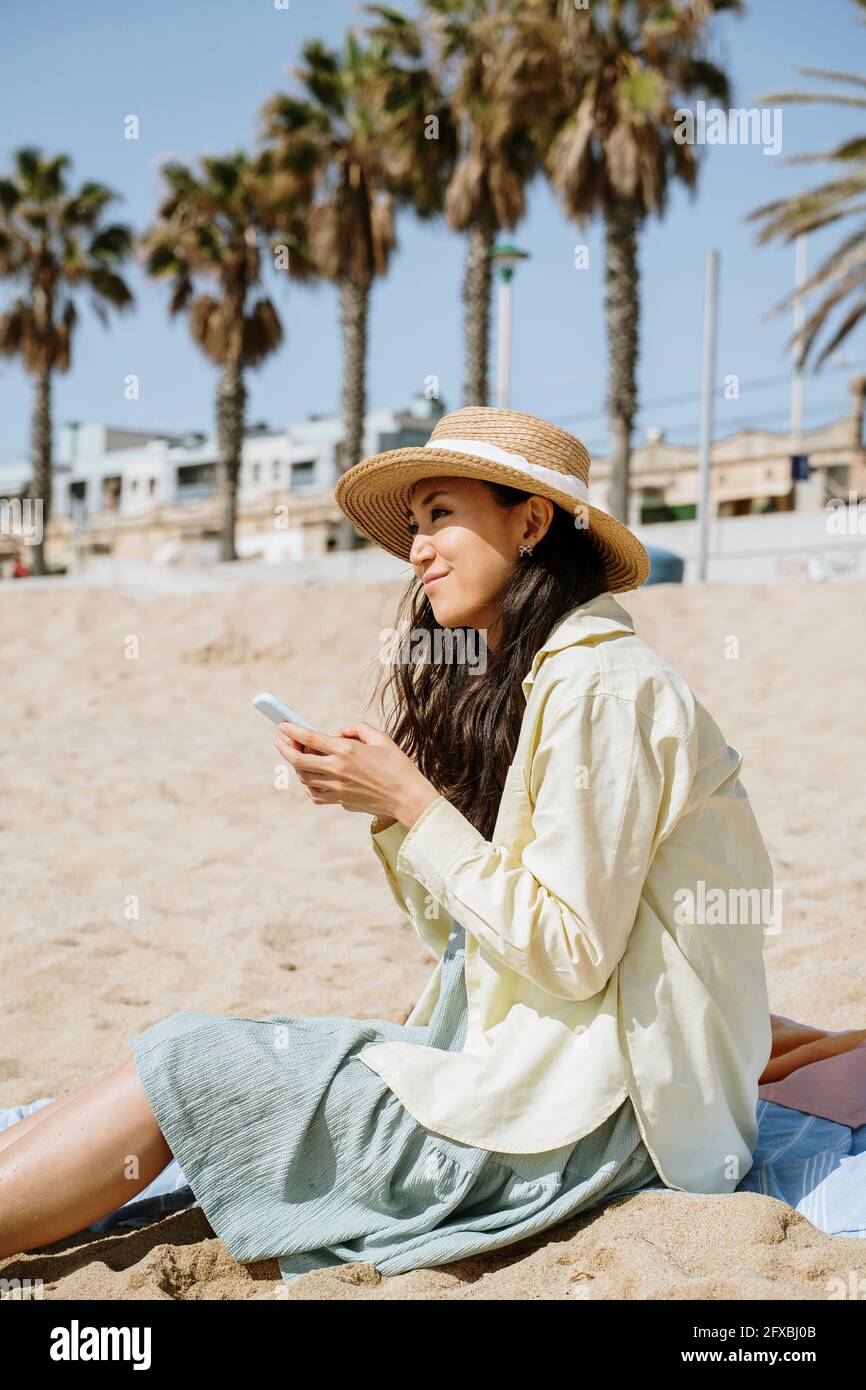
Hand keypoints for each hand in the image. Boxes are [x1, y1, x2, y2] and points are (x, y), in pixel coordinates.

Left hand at [274, 720, 438, 826]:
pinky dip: (309, 786)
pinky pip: (315, 794)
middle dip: (285, 749)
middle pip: (299, 760)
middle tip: (281, 742)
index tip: (282, 725)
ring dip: (297, 766)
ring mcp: (337, 788)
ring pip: (304, 778)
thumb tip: (339, 733)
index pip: (310, 738)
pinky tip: (312, 778)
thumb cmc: (398, 766)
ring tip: (299, 757)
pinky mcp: (340, 801)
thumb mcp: (381, 738)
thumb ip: (357, 729)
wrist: (407, 798)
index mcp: (346, 750)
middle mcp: (337, 769)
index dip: (292, 730)